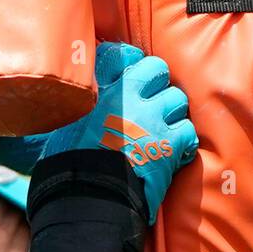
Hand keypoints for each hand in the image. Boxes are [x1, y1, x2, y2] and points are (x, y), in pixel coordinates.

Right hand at [38, 42, 196, 222]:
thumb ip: (78, 107)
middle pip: (158, 71)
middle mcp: (130, 99)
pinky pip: (188, 132)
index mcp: (101, 91)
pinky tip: (171, 153)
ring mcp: (153, 120)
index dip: (134, 64)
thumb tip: (72, 104)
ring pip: (177, 100)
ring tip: (160, 131)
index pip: (125, 56)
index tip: (133, 76)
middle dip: (157, 86)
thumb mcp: (64, 126)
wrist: (90, 195)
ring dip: (171, 114)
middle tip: (150, 104)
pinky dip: (182, 142)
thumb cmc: (70, 164)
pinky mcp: (170, 145)